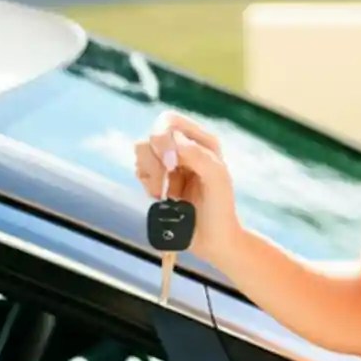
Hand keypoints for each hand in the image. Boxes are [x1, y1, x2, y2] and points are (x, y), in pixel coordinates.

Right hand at [134, 110, 242, 266]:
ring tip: (168, 196)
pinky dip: (148, 186)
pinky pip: (139, 172)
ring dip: (150, 177)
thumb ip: (199, 156)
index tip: (171, 165)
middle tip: (167, 188)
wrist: (213, 239)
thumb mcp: (218, 179)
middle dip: (154, 163)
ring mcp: (170, 163)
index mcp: (202, 141)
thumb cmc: (220, 208)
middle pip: (150, 137)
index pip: (169, 121)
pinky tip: (164, 198)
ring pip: (141, 154)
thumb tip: (175, 142)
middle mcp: (185, 148)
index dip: (162, 138)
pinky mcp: (158, 179)